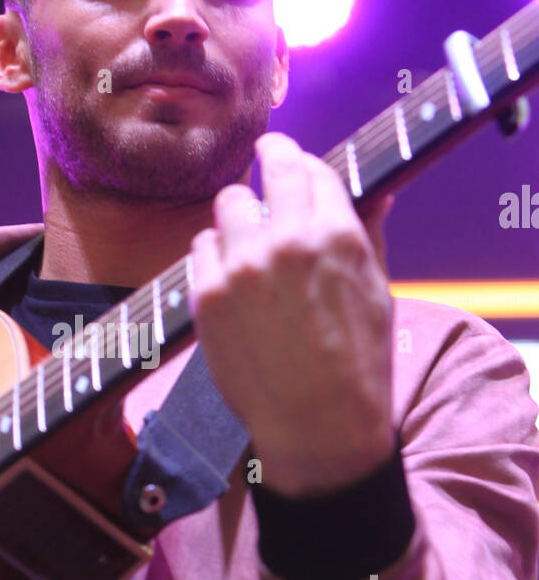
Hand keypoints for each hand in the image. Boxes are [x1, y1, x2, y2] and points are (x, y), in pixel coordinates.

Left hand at [189, 133, 395, 497]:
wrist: (317, 425)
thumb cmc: (356, 365)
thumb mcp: (378, 292)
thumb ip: (368, 233)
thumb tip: (377, 191)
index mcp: (336, 234)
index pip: (311, 169)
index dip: (298, 159)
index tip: (284, 153)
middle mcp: (286, 241)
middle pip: (267, 172)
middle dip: (267, 163)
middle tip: (263, 162)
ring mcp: (242, 266)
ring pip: (228, 205)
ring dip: (239, 216)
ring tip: (250, 243)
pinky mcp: (208, 294)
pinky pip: (200, 248)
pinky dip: (215, 256)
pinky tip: (231, 279)